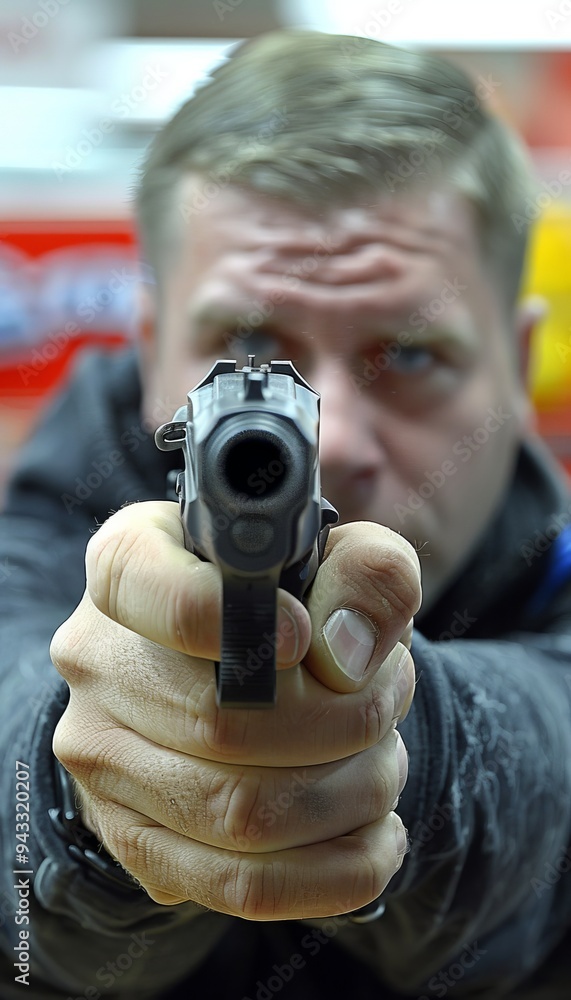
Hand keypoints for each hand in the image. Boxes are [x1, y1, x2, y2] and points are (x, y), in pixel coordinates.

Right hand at [50, 501, 419, 918]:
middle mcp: (96, 659)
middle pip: (222, 724)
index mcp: (129, 561)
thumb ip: (367, 572)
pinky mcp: (132, 838)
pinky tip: (376, 834)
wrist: (235, 664)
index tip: (309, 638)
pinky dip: (335, 871)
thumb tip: (349, 656)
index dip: (244, 625)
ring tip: (385, 762)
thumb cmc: (295, 597)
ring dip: (349, 795)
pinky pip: (238, 885)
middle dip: (344, 724)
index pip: (153, 594)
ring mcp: (101, 757)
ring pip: (239, 813)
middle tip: (388, 702)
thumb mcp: (344, 556)